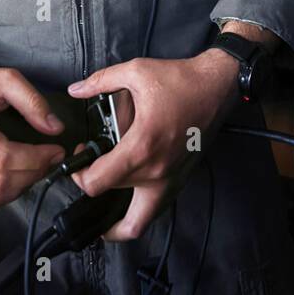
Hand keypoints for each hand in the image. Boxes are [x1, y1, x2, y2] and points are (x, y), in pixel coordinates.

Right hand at [0, 59, 65, 209]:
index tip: (55, 150)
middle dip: (32, 174)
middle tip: (49, 160)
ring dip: (20, 188)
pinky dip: (3, 196)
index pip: (1, 157)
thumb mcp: (2, 79)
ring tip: (35, 170)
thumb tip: (55, 128)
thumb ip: (31, 101)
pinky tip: (15, 180)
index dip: (35, 159)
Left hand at [66, 50, 239, 239]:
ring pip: (137, 222)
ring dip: (116, 218)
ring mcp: (171, 180)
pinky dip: (137, 215)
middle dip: (93, 184)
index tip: (80, 157)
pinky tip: (127, 200)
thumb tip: (76, 89)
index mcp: (141, 147)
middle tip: (89, 166)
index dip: (78, 175)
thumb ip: (101, 81)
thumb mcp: (137, 72)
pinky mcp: (180, 180)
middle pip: (110, 198)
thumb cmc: (182, 81)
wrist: (217, 87)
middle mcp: (156, 171)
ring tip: (102, 206)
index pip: (96, 184)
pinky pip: (155, 211)